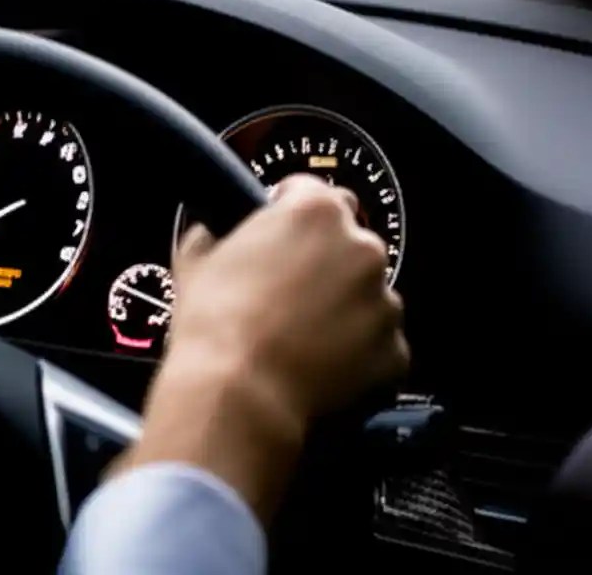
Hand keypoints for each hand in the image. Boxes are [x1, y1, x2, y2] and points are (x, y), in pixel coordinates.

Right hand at [117, 174, 407, 521]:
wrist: (238, 397)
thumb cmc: (214, 327)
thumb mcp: (196, 262)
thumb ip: (213, 234)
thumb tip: (211, 232)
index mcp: (316, 212)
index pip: (313, 193)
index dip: (291, 215)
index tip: (279, 239)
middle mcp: (362, 248)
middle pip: (349, 246)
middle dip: (325, 266)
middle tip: (289, 298)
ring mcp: (385, 301)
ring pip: (368, 298)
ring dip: (345, 312)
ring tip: (303, 342)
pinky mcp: (395, 350)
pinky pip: (380, 349)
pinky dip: (360, 359)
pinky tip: (323, 372)